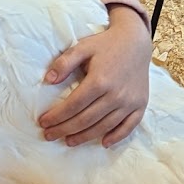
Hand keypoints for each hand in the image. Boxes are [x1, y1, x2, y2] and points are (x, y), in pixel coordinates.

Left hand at [38, 4, 152, 146]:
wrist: (135, 41)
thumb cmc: (106, 44)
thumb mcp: (82, 47)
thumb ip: (64, 62)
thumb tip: (48, 80)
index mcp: (99, 80)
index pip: (73, 105)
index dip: (57, 116)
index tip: (43, 122)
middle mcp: (115, 94)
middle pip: (86, 119)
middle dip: (64, 129)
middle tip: (49, 135)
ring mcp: (129, 102)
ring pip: (104, 126)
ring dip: (85, 137)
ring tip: (68, 141)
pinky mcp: (140, 104)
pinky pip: (129, 126)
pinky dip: (116, 137)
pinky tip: (103, 143)